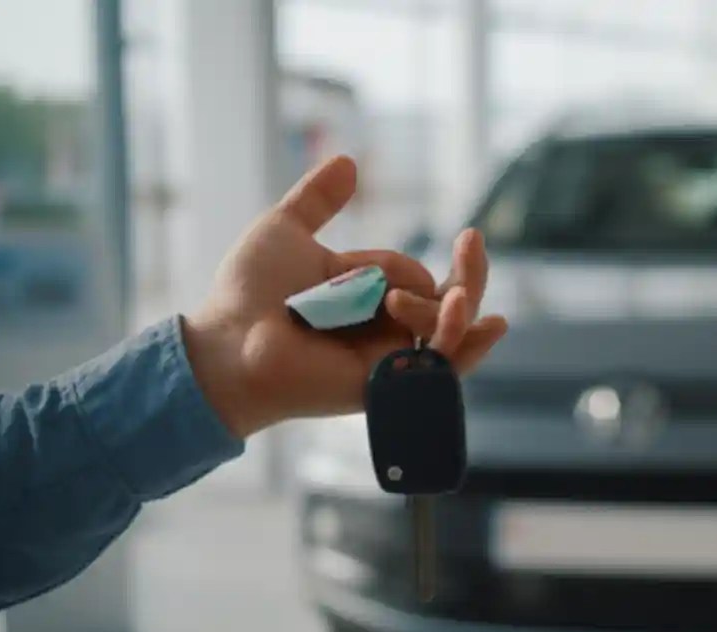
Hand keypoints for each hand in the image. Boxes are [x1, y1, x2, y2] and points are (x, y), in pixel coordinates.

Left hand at [184, 156, 507, 437]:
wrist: (228, 340)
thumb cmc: (247, 293)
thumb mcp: (285, 230)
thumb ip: (318, 199)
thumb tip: (349, 162)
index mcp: (366, 299)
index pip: (413, 277)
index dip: (405, 266)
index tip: (353, 271)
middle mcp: (382, 330)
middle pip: (448, 304)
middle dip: (470, 273)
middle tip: (471, 239)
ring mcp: (388, 360)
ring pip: (450, 331)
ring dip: (455, 307)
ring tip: (452, 294)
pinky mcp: (388, 384)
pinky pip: (441, 370)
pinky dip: (466, 344)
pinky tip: (489, 323)